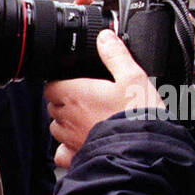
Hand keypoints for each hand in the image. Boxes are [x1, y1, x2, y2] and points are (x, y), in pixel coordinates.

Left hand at [45, 27, 164, 168]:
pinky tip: (80, 143)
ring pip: (57, 128)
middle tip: (85, 100)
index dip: (60, 83)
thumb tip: (104, 37)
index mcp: (75, 94)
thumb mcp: (132, 76)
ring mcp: (70, 138)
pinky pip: (61, 153)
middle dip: (65, 102)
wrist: (143, 149)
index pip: (51, 85)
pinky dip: (66, 149)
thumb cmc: (138, 114)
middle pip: (54, 106)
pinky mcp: (77, 156)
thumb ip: (115, 55)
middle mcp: (67, 117)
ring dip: (66, 123)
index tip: (72, 82)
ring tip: (86, 120)